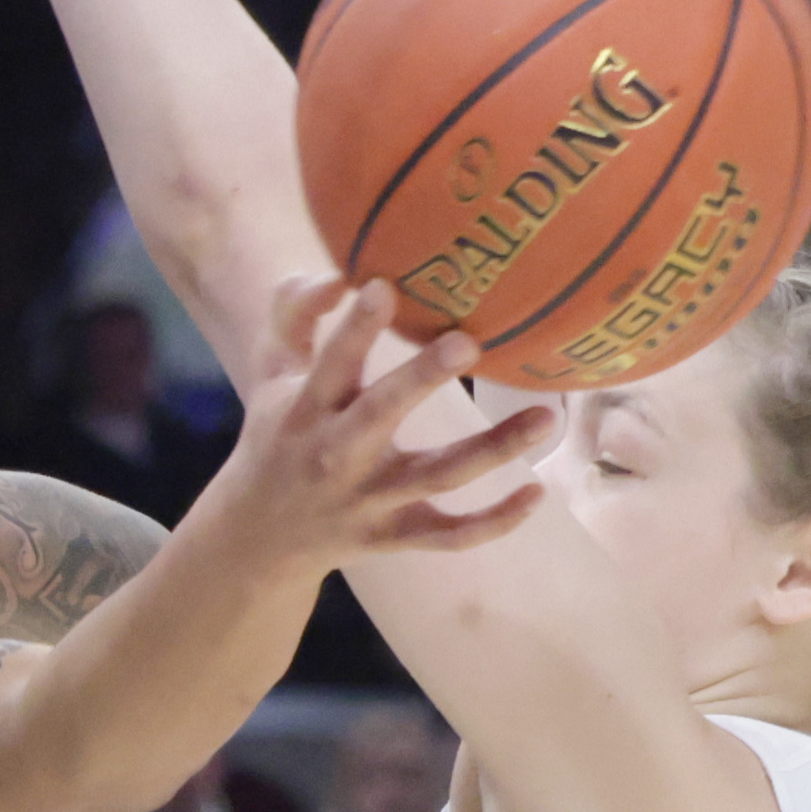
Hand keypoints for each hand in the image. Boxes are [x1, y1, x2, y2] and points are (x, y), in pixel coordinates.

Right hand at [212, 278, 548, 567]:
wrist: (265, 536)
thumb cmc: (278, 434)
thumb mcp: (272, 374)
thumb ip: (295, 315)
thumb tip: (337, 275)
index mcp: (305, 410)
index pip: (329, 365)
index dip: (354, 328)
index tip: (383, 285)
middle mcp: (337, 457)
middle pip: (380, 417)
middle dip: (420, 381)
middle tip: (467, 342)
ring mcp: (372, 501)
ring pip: (438, 478)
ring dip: (493, 450)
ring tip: (545, 416)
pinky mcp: (397, 535)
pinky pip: (451, 535)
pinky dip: (495, 521)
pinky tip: (537, 492)